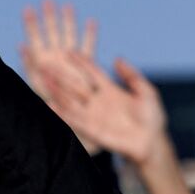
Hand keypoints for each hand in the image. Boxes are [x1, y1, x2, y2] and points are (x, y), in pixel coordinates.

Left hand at [20, 0, 96, 101]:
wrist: (70, 113)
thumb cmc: (51, 101)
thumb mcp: (36, 83)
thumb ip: (29, 65)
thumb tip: (21, 45)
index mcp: (42, 60)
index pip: (35, 38)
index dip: (31, 24)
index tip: (27, 9)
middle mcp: (56, 57)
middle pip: (52, 32)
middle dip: (50, 17)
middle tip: (47, 1)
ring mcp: (70, 59)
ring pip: (69, 36)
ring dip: (68, 21)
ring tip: (68, 6)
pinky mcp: (85, 65)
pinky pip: (88, 47)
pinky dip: (90, 35)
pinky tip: (91, 21)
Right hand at [38, 52, 166, 166]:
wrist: (151, 143)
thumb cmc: (152, 118)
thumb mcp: (146, 92)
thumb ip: (131, 75)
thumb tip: (117, 58)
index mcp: (110, 89)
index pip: (92, 72)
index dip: (82, 62)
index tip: (70, 50)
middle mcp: (98, 100)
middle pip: (76, 84)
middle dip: (61, 73)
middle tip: (45, 61)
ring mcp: (93, 114)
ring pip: (70, 99)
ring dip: (56, 90)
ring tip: (42, 78)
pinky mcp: (91, 129)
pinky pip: (72, 119)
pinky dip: (60, 112)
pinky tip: (49, 104)